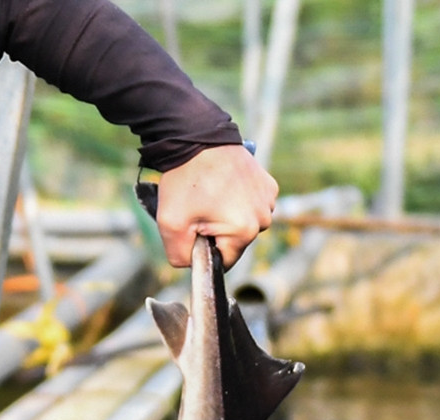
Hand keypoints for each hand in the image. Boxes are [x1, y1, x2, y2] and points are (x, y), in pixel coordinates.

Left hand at [156, 144, 278, 269]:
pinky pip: (251, 205)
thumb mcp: (170, 225)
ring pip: (244, 224)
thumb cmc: (184, 180)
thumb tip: (192, 264)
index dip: (205, 250)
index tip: (193, 228)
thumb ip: (179, 257)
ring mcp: (268, 199)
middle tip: (198, 208)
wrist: (197, 136)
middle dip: (215, 232)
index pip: (225, 261)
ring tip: (210, 194)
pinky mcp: (268, 185)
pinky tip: (223, 185)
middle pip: (236, 242)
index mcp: (245, 231)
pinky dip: (237, 200)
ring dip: (227, 216)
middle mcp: (264, 217)